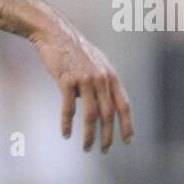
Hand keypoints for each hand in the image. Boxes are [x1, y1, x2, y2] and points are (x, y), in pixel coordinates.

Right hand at [31, 16, 134, 151]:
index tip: (128, 141)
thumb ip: (101, 82)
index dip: (127, 125)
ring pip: (90, 115)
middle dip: (107, 135)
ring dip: (89, 135)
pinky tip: (66, 134)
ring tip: (87, 148)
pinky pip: (68, 108)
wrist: (55, 33)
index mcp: (111, 76)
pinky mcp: (66, 80)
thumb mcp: (95, 63)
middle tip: (104, 150)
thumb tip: (98, 104)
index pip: (124, 105)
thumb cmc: (73, 50)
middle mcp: (101, 79)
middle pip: (108, 114)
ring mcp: (85, 79)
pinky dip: (67, 124)